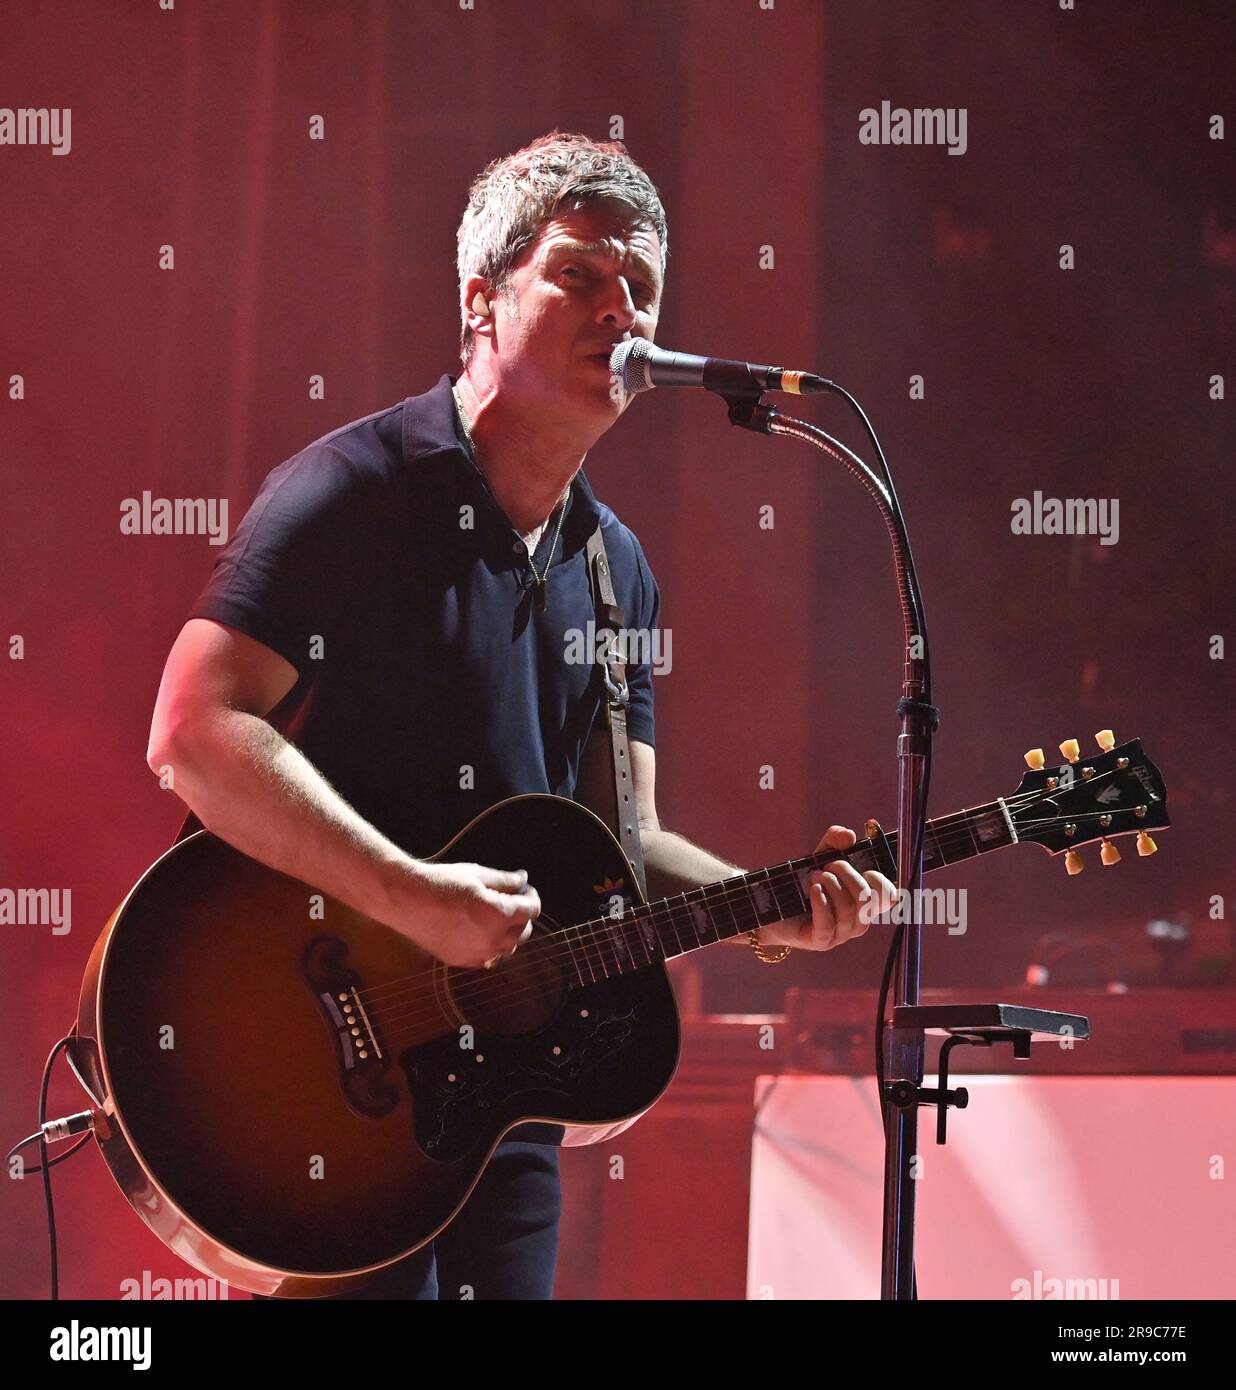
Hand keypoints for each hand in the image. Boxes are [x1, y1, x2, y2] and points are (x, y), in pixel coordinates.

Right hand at [390, 859, 540, 967]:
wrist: (407, 901)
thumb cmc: (442, 883)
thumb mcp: (478, 874)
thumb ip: (505, 880)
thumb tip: (523, 880)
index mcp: (499, 914)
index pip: (532, 910)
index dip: (531, 896)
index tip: (525, 890)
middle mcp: (492, 939)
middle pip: (523, 931)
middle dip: (522, 915)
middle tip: (512, 901)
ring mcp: (477, 953)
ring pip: (508, 948)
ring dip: (509, 933)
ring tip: (496, 917)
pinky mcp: (462, 961)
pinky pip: (488, 957)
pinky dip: (491, 946)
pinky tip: (481, 931)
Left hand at [756, 825, 895, 952]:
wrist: (770, 906)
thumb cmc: (802, 882)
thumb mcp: (820, 856)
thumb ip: (834, 841)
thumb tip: (849, 835)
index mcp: (863, 903)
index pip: (889, 898)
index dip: (880, 881)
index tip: (862, 868)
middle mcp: (856, 921)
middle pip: (868, 900)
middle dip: (848, 876)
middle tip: (827, 866)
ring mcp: (840, 934)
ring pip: (849, 911)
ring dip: (832, 886)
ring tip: (814, 875)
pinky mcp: (820, 942)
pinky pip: (828, 924)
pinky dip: (821, 903)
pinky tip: (812, 889)